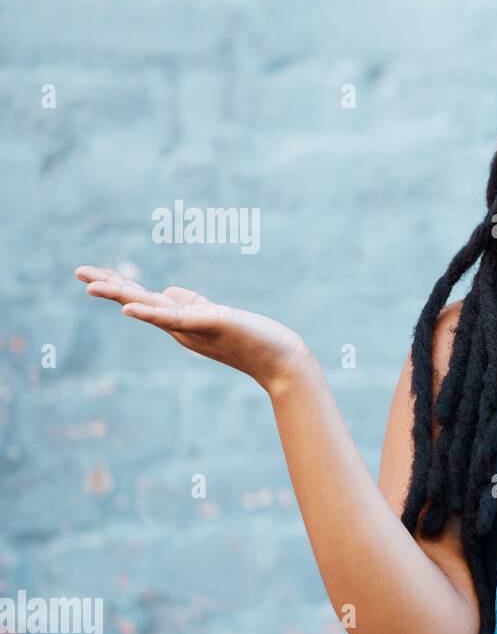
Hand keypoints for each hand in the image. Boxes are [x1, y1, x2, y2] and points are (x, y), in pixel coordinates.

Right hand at [74, 265, 312, 392]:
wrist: (281, 362)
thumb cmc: (253, 339)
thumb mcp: (215, 315)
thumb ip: (191, 303)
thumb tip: (168, 290)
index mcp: (181, 321)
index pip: (144, 299)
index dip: (119, 285)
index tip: (90, 273)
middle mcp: (181, 327)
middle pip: (139, 302)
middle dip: (109, 286)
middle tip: (77, 271)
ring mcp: (192, 328)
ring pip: (150, 308)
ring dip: (120, 296)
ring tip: (91, 285)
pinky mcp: (209, 325)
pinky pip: (175, 320)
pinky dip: (151, 313)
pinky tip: (129, 309)